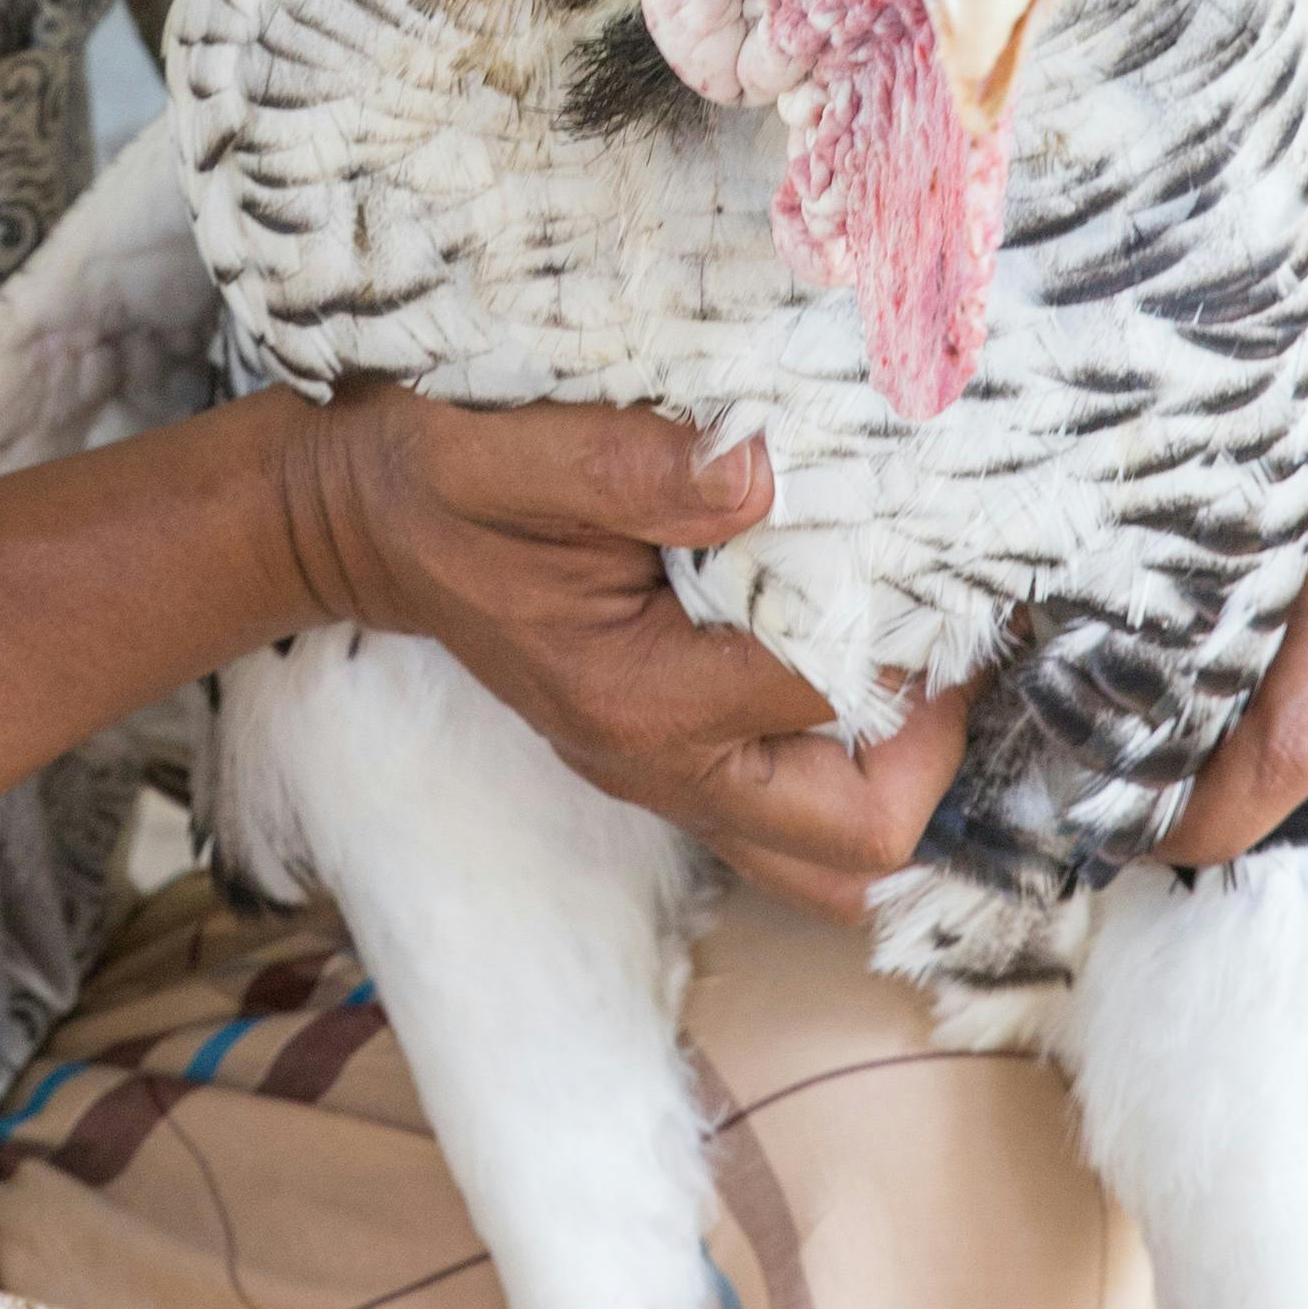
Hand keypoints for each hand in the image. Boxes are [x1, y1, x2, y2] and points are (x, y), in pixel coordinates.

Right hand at [254, 388, 971, 917]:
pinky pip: (793, 817)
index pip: (828, 693)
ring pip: (832, 858)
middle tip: (951, 629)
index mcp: (635, 698)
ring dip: (898, 775)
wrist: (356, 526)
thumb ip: (630, 463)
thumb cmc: (430, 482)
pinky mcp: (668, 755)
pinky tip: (862, 658)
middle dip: (933, 746)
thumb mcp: (506, 450)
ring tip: (915, 659)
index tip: (940, 538)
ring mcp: (662, 774)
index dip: (906, 623)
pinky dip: (852, 764)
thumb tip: (762, 472)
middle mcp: (657, 763)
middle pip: (855, 842)